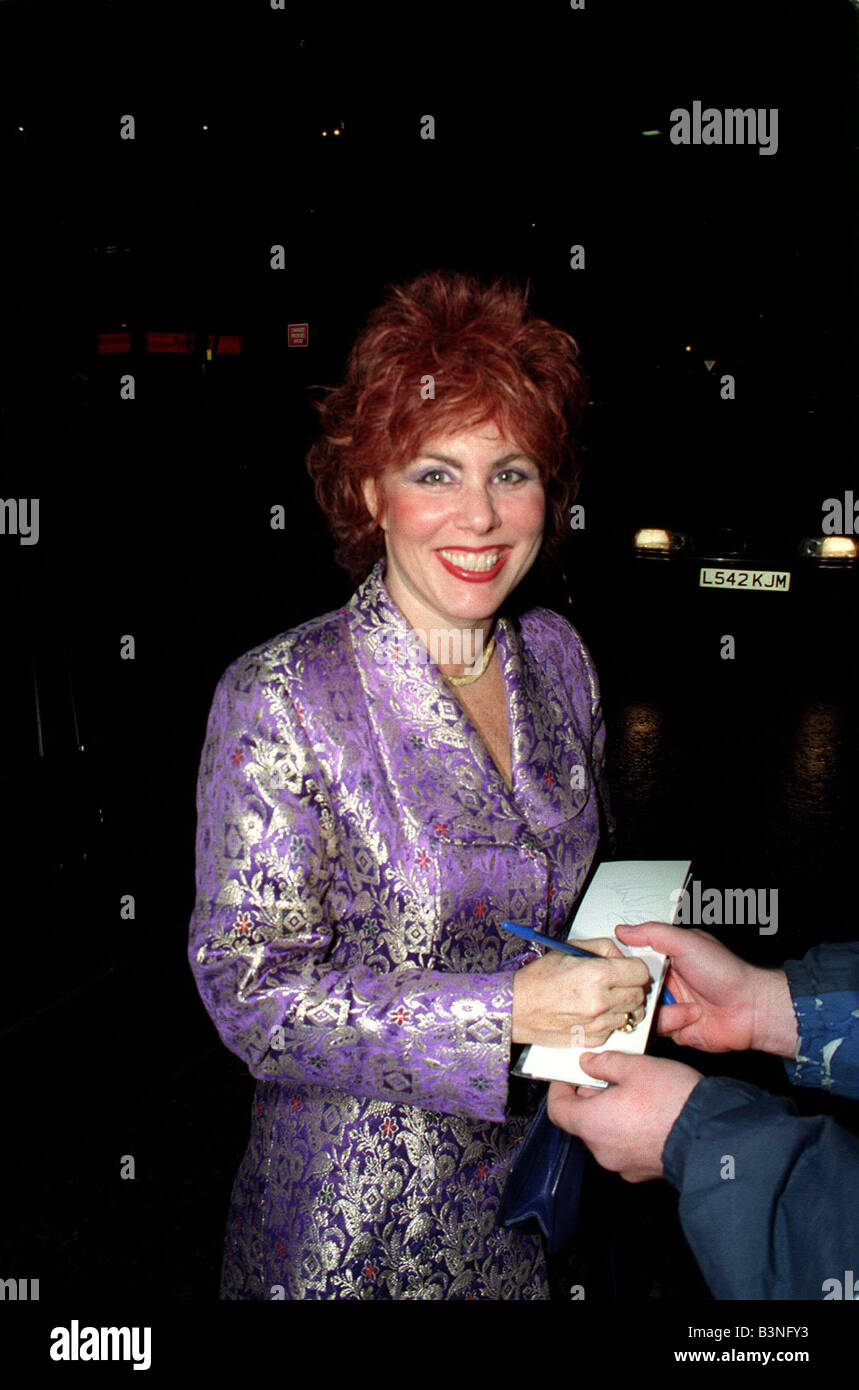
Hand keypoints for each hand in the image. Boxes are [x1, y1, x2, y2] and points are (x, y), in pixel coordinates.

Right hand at [512, 938, 650, 1048]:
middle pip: (639, 994)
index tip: (628, 969)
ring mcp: (598, 1023)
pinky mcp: (593, 1039)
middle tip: (617, 983)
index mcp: (597, 974)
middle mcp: (601, 1001)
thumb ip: (603, 947)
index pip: (640, 972)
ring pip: (631, 1014)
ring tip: (605, 998)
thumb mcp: (570, 949)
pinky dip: (610, 1021)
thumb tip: (621, 956)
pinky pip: (616, 1029)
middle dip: (631, 987)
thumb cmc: (538, 978)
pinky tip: (594, 1013)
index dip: (635, 968)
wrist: (517, 1008)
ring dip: (623, 1005)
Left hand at [547, 1052, 702, 1181]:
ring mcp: (623, 1165)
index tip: (569, 1075)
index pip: (558, 1110)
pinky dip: (630, 1131)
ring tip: (636, 1092)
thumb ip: (605, 1063)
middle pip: (583, 1122)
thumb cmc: (672, 1100)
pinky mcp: (643, 1172)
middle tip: (610, 1076)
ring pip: (606, 1134)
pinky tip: (650, 1114)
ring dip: (612, 1114)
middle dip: (591, 1098)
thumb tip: (587, 1064)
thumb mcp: (636, 1067)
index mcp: (592, 1124)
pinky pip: (626, 1147)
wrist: (714, 1137)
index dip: (560, 1089)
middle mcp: (602, 1150)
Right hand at [615, 922, 797, 1057]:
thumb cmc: (725, 972)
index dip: (624, 960)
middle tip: (652, 987)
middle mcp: (665, 980)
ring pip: (640, 1008)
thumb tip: (623, 930)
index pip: (633, 956)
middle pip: (632, 985)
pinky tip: (691, 1016)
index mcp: (666, 956)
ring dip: (661, 1007)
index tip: (616, 963)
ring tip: (686, 1004)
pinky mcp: (673, 1027)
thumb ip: (653, 933)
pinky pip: (654, 1027)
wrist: (750, 1010)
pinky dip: (671, 1022)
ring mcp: (668, 1004)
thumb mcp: (687, 942)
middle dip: (638, 988)